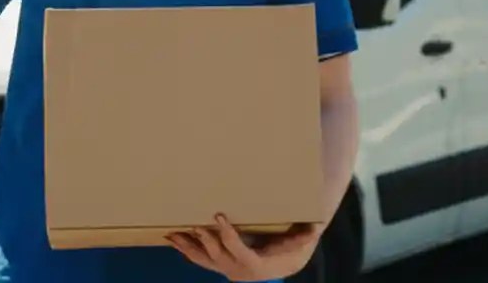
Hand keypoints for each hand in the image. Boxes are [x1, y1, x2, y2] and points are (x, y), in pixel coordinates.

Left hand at [167, 214, 320, 281]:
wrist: (285, 264)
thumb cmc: (291, 248)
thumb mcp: (301, 242)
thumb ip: (306, 234)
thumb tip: (316, 225)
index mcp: (254, 263)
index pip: (237, 249)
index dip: (227, 234)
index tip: (218, 216)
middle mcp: (237, 270)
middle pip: (216, 255)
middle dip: (203, 239)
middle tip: (191, 223)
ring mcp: (226, 269)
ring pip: (203, 260)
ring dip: (186, 247)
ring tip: (171, 234)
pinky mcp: (220, 266)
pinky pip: (200, 260)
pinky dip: (187, 250)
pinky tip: (175, 240)